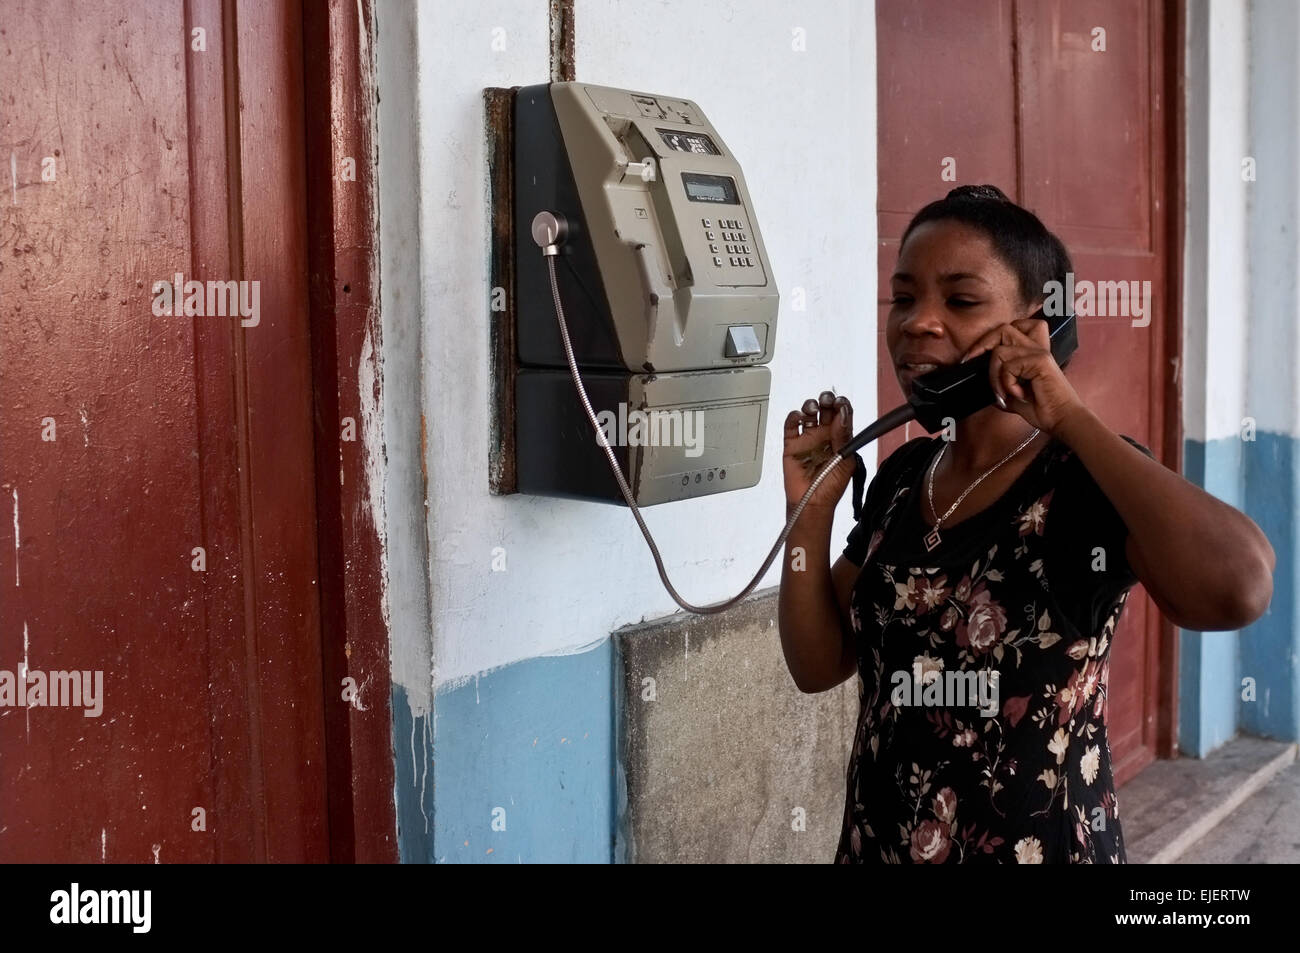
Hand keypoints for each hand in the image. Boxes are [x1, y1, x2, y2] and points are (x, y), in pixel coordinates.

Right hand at [782, 391, 855, 510]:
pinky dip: (793, 417)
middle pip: (825, 409)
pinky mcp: (792, 444)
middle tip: (826, 401)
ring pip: (808, 413)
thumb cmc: (831, 486)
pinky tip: (799, 418)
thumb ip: (843, 437)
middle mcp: (824, 435)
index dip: (842, 405)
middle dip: (827, 400)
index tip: (840, 403)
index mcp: (840, 437)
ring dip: (810, 405)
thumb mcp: (844, 461)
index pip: (843, 414)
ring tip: (812, 409)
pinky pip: (791, 425)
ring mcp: (808, 438)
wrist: (811, 503)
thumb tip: (842, 414)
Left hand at [961, 318, 1085, 434]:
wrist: (1062, 420)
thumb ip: (1001, 384)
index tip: (972, 356)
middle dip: (982, 345)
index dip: (990, 338)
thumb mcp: (1014, 395)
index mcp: (1032, 352)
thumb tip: (983, 384)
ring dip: (994, 376)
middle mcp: (1036, 348)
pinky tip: (1018, 395)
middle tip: (971, 362)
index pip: (1011, 328)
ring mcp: (1039, 352)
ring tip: (1004, 393)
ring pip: (999, 351)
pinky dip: (1006, 383)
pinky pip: (1008, 366)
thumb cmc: (1043, 409)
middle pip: (1003, 329)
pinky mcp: (1040, 360)